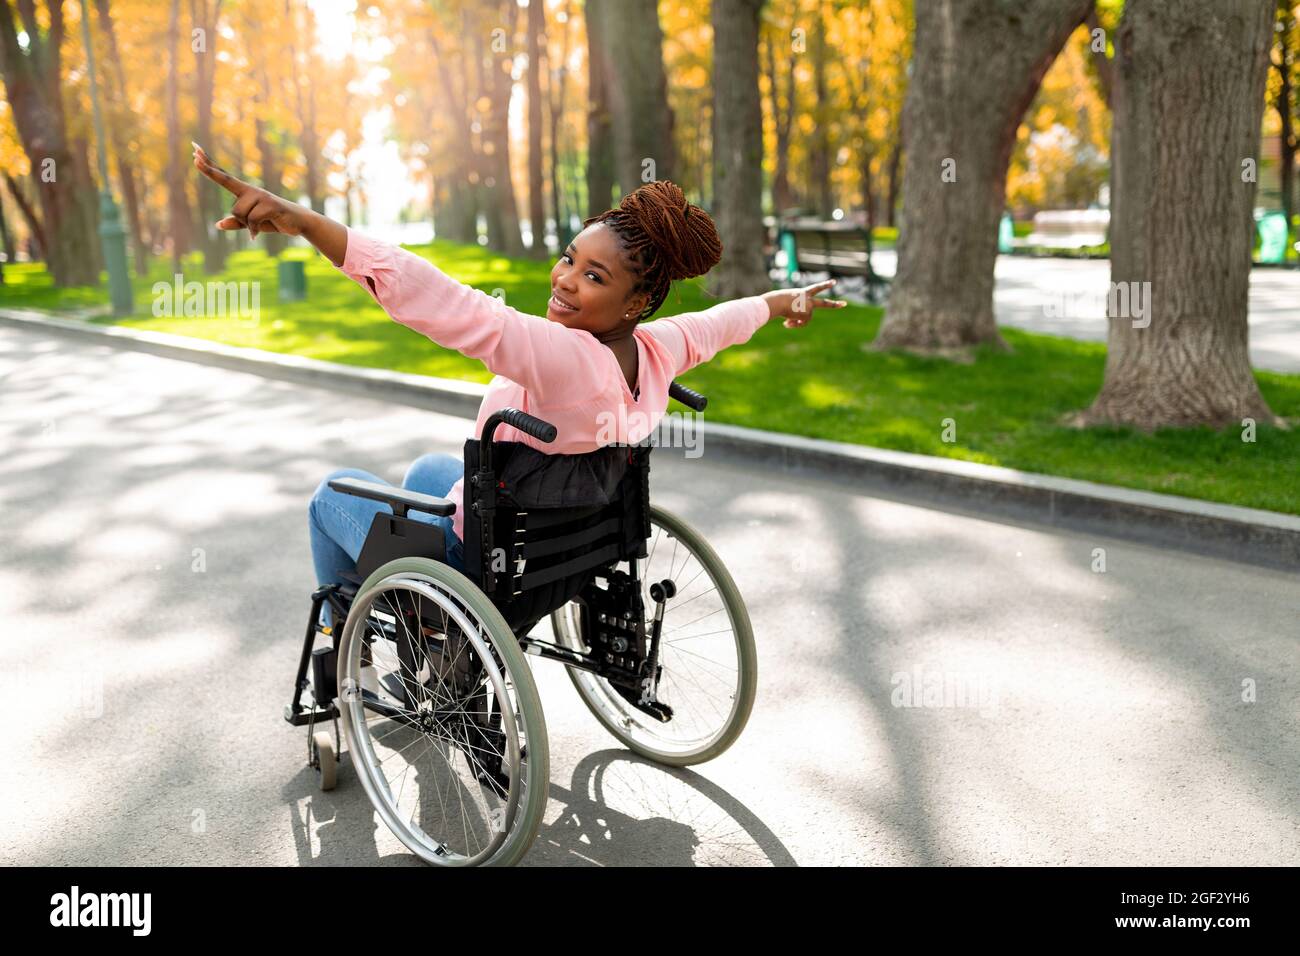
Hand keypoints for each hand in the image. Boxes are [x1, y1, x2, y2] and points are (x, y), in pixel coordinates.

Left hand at [192, 144, 309, 237]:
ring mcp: (261, 195)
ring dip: (246, 224)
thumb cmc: (274, 221)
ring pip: (238, 211)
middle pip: (225, 182)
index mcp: (245, 192)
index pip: (224, 177)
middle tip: (193, 151)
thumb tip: (218, 224)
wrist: (298, 223)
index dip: (209, 166)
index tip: (195, 152)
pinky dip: (253, 230)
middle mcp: (251, 190)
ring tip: (258, 226)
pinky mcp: (270, 204)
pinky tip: (257, 234)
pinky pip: (251, 220)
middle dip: (209, 169)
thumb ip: (237, 223)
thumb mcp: (252, 224)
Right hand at [762, 279, 847, 328]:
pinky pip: (802, 323)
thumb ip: (793, 309)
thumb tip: (796, 320)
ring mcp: (809, 307)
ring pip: (806, 318)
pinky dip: (796, 325)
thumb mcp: (786, 302)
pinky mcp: (807, 314)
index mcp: (803, 293)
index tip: (834, 282)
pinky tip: (787, 323)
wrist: (777, 302)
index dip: (825, 285)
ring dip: (797, 322)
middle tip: (844, 304)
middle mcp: (809, 300)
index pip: (816, 288)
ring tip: (787, 322)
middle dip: (834, 304)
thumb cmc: (777, 300)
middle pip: (824, 303)